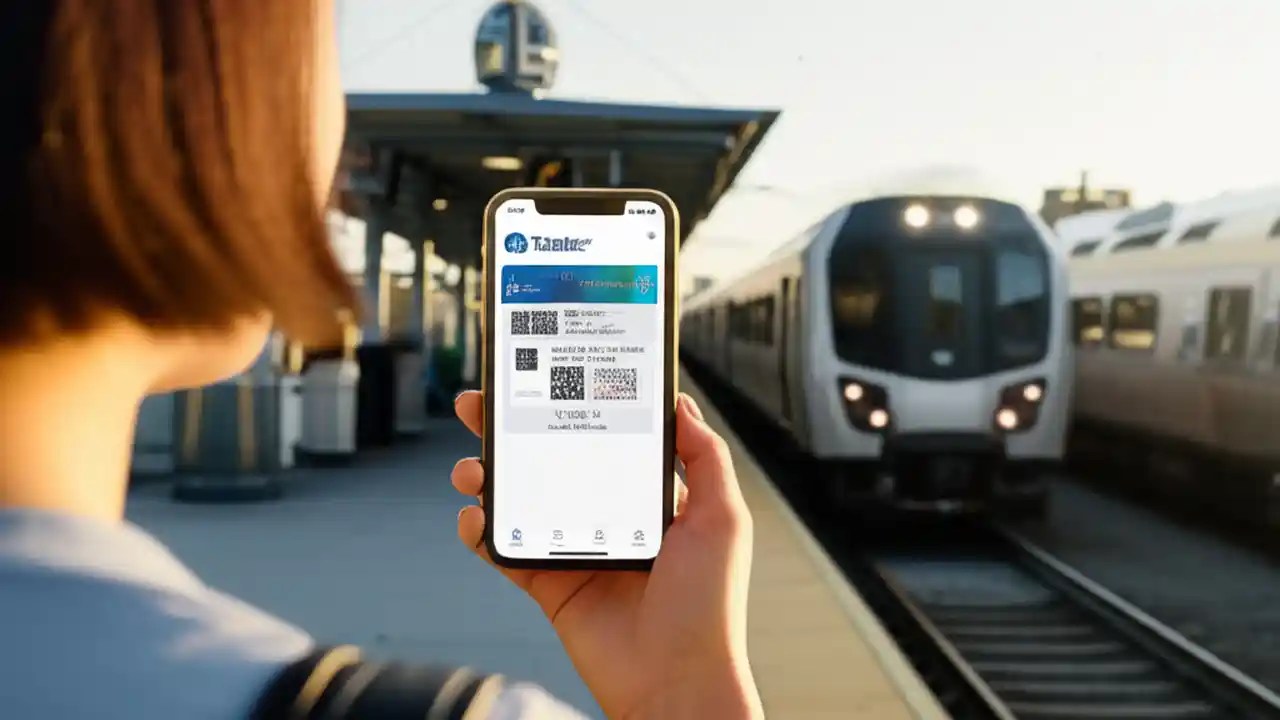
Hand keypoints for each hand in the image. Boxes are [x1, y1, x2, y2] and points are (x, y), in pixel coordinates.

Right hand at [451, 391, 762, 719]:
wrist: (675, 681)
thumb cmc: (709, 605)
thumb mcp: (722, 518)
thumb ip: (706, 457)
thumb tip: (681, 403)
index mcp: (647, 496)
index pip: (603, 437)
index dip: (572, 406)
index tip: (546, 378)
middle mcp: (607, 516)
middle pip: (550, 459)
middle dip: (511, 430)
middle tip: (481, 405)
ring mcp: (573, 548)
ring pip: (518, 499)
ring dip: (487, 475)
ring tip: (472, 467)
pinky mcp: (548, 585)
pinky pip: (503, 551)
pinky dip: (480, 532)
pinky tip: (474, 516)